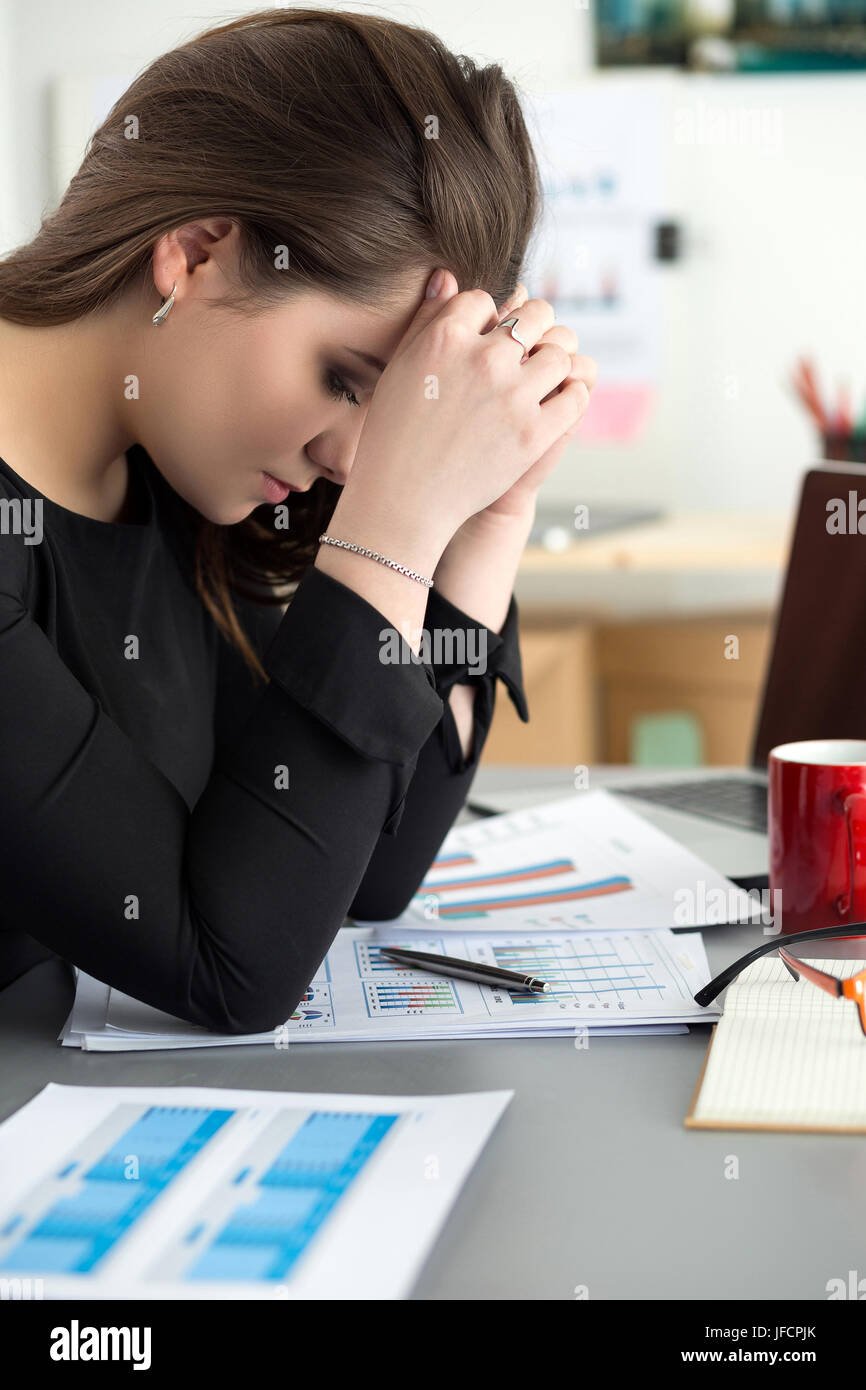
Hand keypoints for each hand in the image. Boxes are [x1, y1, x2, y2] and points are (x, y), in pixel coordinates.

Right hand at [333, 269, 586, 566]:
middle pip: (534, 314)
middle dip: (533, 327)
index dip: (489, 317)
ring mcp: (513, 397)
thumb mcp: (399, 370)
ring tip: (542, 374)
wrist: (405, 501)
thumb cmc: (394, 435)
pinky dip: (572, 394)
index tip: (486, 338)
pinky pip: (575, 396)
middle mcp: (482, 359)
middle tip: (528, 347)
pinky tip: (557, 400)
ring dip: (556, 359)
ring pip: (560, 352)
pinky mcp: (535, 433)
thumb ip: (427, 321)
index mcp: (445, 337)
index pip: (487, 300)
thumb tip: (448, 276)